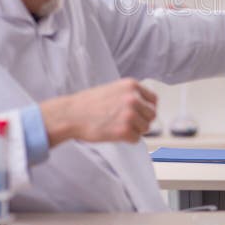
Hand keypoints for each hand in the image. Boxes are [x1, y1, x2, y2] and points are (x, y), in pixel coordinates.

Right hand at [41, 78, 157, 147]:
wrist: (71, 114)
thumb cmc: (88, 104)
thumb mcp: (113, 89)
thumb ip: (130, 95)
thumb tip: (144, 106)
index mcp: (131, 85)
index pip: (153, 100)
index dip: (148, 109)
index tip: (143, 114)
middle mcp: (133, 98)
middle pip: (151, 115)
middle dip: (142, 121)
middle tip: (128, 123)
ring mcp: (130, 114)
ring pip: (145, 128)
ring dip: (135, 130)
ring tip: (119, 127)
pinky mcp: (124, 130)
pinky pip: (136, 139)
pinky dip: (127, 140)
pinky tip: (115, 134)